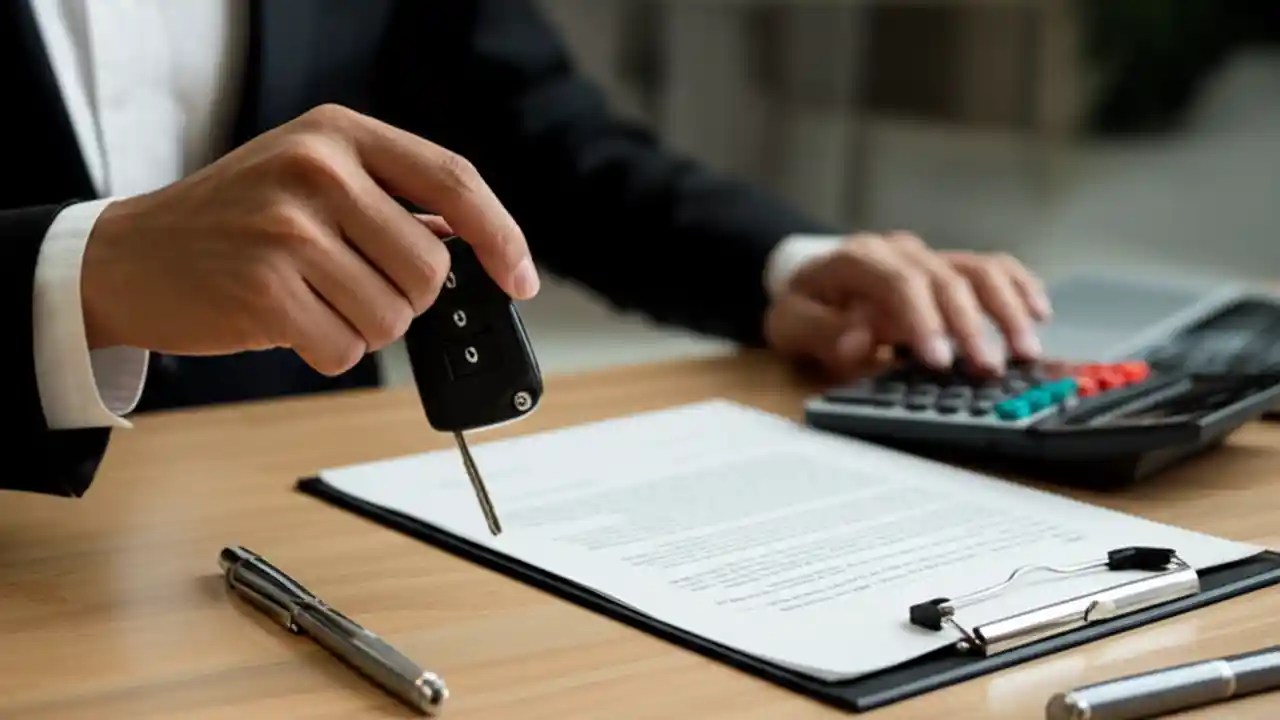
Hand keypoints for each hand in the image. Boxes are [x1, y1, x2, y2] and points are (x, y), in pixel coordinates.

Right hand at [82, 104, 538, 375]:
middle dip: (407, 298)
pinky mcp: (264, 290)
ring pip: (394, 317)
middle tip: (357, 288)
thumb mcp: (309, 179)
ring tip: (313, 300)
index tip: (521, 279)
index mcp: (339, 135)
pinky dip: (328, 351)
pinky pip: (346, 349)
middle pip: (430, 267)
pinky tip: (289, 322)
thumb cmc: (232, 221)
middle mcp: (317, 171)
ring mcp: (288, 229)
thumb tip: (475, 248)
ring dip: (363, 328)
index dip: (501, 237)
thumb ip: (389, 201)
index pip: (454, 180)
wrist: (130, 256)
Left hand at [764, 232, 1051, 377]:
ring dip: (1007, 308)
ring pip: (979, 269)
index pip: (900, 282)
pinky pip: (992, 267)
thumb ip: (821, 332)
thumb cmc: (803, 307)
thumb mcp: (789, 324)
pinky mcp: (948, 268)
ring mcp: (928, 256)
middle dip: (971, 326)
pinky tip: (1039, 312)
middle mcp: (899, 251)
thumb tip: (858, 342)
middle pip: (947, 278)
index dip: (924, 320)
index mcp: (857, 260)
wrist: (811, 283)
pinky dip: (1019, 286)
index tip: (939, 360)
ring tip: (1025, 350)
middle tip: (988, 368)